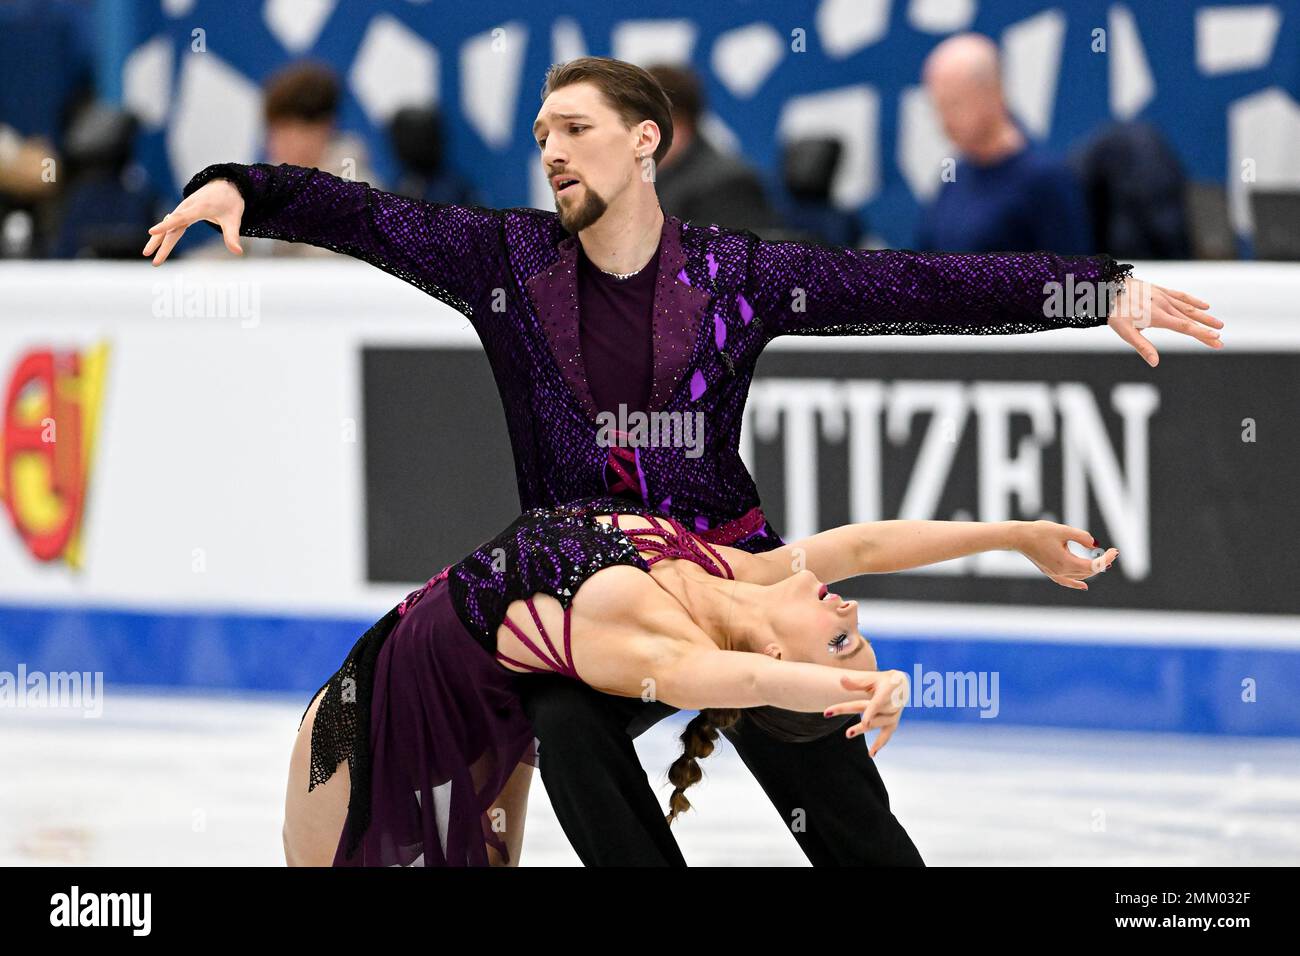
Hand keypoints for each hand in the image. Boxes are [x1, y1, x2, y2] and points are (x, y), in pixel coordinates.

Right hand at [142, 179, 244, 264]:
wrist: (225, 185)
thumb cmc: (230, 201)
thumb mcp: (234, 219)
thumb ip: (233, 236)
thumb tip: (238, 252)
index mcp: (199, 208)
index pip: (179, 219)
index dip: (165, 225)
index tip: (151, 231)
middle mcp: (187, 207)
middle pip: (170, 226)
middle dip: (159, 242)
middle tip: (148, 256)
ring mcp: (184, 209)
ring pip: (168, 225)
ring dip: (157, 238)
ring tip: (148, 253)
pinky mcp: (184, 211)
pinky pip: (171, 223)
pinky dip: (163, 232)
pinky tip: (156, 242)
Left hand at [824, 669, 909, 757]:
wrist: (901, 684)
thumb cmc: (883, 681)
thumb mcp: (872, 678)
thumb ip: (856, 682)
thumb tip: (841, 679)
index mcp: (887, 693)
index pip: (878, 704)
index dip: (872, 713)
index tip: (865, 722)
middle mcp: (891, 706)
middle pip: (872, 715)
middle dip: (861, 724)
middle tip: (848, 733)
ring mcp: (892, 716)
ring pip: (876, 725)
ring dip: (862, 730)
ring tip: (848, 734)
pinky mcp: (892, 723)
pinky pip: (886, 735)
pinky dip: (879, 744)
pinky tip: (871, 754)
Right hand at [1014, 519, 1116, 590]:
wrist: (1018, 537)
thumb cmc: (1039, 531)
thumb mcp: (1063, 530)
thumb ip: (1081, 537)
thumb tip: (1095, 545)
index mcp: (1066, 562)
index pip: (1094, 565)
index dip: (1106, 559)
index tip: (1115, 551)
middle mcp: (1061, 571)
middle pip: (1088, 572)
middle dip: (1102, 563)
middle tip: (1112, 552)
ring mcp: (1055, 573)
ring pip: (1079, 576)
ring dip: (1092, 570)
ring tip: (1103, 562)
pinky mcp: (1050, 572)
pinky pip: (1067, 581)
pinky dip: (1076, 583)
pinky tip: (1083, 586)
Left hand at [1107, 277, 1222, 366]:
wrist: (1108, 287)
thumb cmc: (1115, 312)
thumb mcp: (1125, 333)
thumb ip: (1142, 347)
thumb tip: (1155, 363)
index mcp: (1158, 317)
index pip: (1184, 328)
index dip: (1201, 334)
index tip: (1216, 340)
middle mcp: (1164, 306)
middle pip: (1190, 320)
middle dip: (1206, 330)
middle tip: (1220, 340)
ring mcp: (1163, 296)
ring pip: (1189, 308)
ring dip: (1204, 317)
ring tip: (1219, 324)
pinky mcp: (1160, 290)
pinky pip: (1181, 296)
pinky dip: (1193, 301)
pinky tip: (1204, 306)